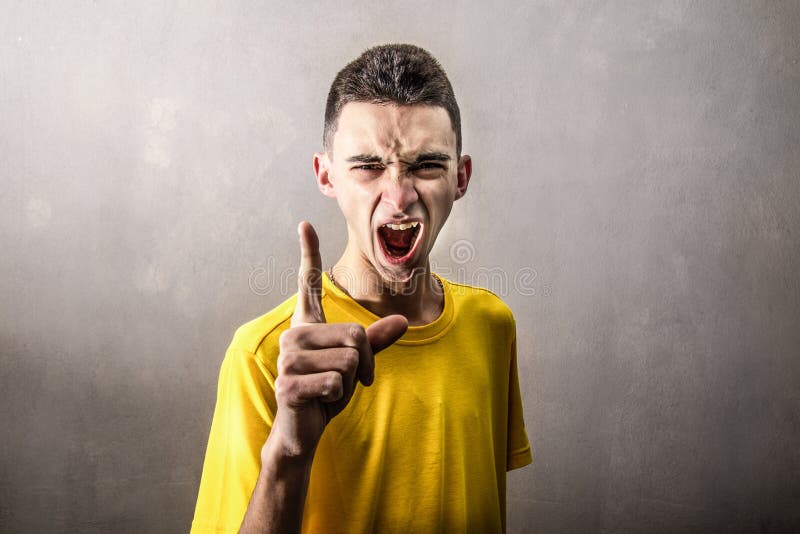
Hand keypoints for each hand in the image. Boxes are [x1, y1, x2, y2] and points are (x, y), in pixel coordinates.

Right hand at [268, 221, 407, 457]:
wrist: (303, 429)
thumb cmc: (326, 392)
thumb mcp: (356, 364)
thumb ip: (375, 341)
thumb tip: (402, 320)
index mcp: (307, 326)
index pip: (308, 284)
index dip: (309, 253)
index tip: (306, 224)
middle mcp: (293, 335)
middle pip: (355, 334)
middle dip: (364, 362)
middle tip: (348, 379)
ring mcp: (287, 359)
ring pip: (350, 359)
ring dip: (350, 381)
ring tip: (330, 390)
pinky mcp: (288, 383)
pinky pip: (337, 382)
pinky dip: (338, 396)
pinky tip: (321, 401)